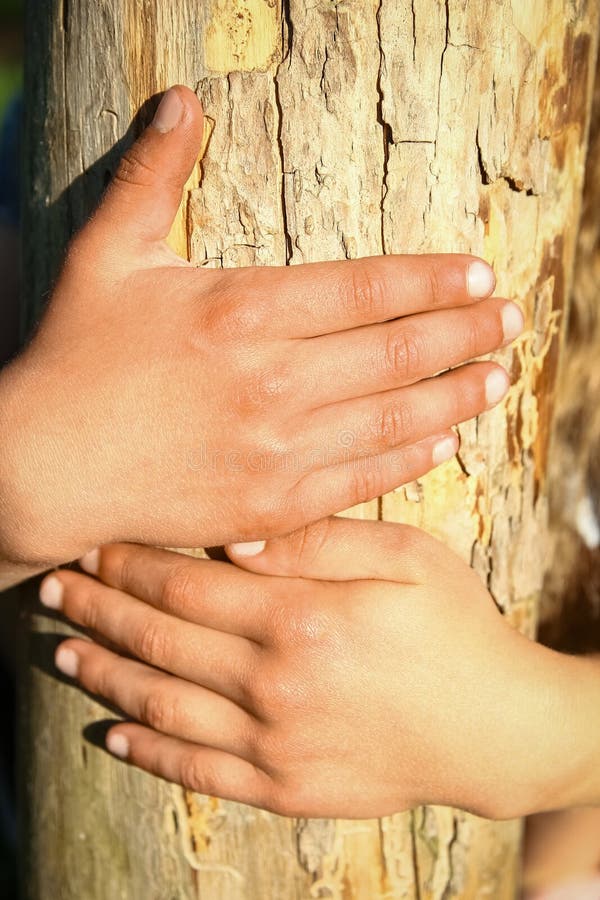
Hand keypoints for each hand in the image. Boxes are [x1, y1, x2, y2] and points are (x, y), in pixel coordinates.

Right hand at [1, 84, 519, 570]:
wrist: (42, 465)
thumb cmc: (74, 356)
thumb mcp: (104, 254)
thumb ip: (151, 177)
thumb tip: (180, 100)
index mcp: (241, 310)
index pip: (368, 288)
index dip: (435, 279)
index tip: (481, 273)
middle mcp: (272, 380)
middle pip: (398, 352)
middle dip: (466, 332)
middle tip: (513, 321)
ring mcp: (276, 450)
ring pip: (393, 417)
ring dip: (455, 396)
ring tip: (497, 377)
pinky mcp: (270, 506)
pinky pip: (359, 479)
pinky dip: (410, 459)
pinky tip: (445, 444)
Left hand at [41, 519, 599, 819]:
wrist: (496, 731)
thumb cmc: (456, 629)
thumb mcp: (407, 558)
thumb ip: (320, 542)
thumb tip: (236, 535)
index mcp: (301, 618)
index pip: (186, 584)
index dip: (131, 564)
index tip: (94, 544)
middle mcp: (274, 684)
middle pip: (161, 639)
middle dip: (99, 609)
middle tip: (55, 586)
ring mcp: (274, 744)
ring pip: (162, 705)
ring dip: (106, 673)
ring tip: (63, 649)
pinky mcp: (283, 787)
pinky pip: (197, 772)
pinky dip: (148, 753)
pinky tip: (113, 733)